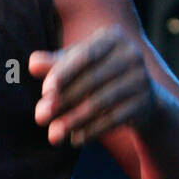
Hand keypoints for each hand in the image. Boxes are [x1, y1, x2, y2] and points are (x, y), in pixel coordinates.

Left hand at [29, 26, 155, 146]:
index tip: (44, 91)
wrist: (142, 98)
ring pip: (102, 102)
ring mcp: (141, 79)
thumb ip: (56, 64)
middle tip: (40, 117)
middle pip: (91, 80)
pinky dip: (92, 130)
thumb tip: (32, 63)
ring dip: (74, 120)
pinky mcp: (146, 102)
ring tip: (53, 135)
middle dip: (63, 101)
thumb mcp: (78, 67)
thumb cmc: (101, 75)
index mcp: (113, 38)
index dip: (64, 73)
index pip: (85, 55)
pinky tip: (75, 140)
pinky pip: (114, 119)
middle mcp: (131, 54)